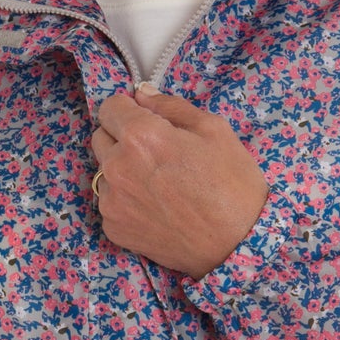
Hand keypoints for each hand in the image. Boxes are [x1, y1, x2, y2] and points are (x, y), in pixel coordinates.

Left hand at [89, 83, 269, 279]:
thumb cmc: (233, 184)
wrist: (238, 245)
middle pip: (100, 137)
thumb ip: (170, 106)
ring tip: (158, 182)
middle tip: (155, 151)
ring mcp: (112, 201)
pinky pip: (110, 202)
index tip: (143, 118)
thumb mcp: (213, 129)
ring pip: (103, 172)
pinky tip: (156, 206)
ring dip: (122, 170)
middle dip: (121, 137)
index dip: (128, 109)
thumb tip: (141, 94)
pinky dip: (126, 200)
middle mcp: (117, 167)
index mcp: (140, 136)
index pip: (109, 107)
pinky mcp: (114, 228)